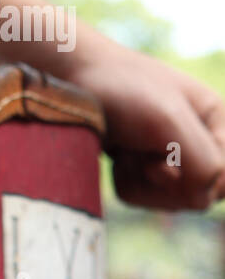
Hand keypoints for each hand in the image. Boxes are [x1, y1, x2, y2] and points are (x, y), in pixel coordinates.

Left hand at [70, 48, 224, 209]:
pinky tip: (116, 156)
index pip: (223, 179)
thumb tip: (205, 199)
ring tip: (129, 149)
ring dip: (141, 178)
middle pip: (197, 195)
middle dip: (167, 181)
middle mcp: (195, 141)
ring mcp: (163, 156)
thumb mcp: (169, 121)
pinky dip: (123, 180)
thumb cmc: (124, 90)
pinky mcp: (133, 166)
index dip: (200, 181)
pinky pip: (136, 194)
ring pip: (164, 199)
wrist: (70, 79)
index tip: (169, 164)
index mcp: (216, 123)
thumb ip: (202, 160)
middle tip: (147, 159)